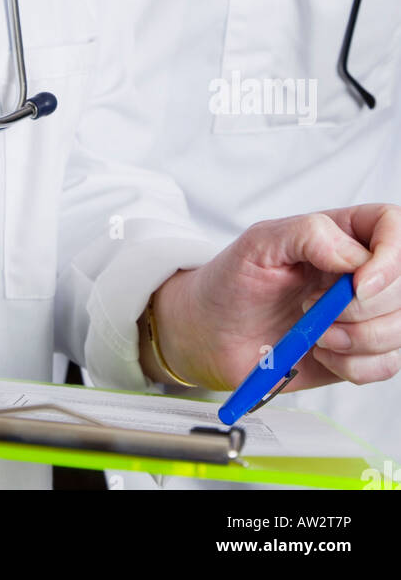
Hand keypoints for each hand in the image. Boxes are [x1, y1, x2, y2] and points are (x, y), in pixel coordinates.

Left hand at [143, 204, 400, 396]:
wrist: (213, 334)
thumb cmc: (232, 282)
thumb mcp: (259, 244)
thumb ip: (307, 234)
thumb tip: (354, 255)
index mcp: (341, 233)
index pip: (394, 228)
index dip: (390, 258)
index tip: (357, 284)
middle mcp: (360, 272)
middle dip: (363, 309)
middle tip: (313, 309)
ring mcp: (364, 313)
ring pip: (399, 328)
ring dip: (357, 340)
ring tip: (314, 334)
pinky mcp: (361, 351)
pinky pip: (387, 364)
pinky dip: (354, 366)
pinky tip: (321, 354)